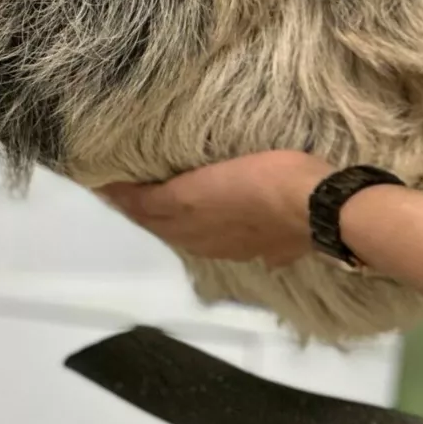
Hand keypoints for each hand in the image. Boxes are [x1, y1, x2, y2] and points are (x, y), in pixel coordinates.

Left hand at [98, 150, 336, 267]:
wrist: (318, 208)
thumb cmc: (268, 177)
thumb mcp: (216, 172)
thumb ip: (179, 190)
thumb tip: (147, 197)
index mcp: (189, 213)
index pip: (144, 207)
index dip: (123, 197)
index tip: (104, 184)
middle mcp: (203, 238)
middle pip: (162, 226)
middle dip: (141, 211)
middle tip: (126, 193)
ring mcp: (232, 248)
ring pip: (189, 239)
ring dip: (170, 225)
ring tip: (162, 209)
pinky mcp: (261, 251)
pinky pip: (220, 245)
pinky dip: (205, 235)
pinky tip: (214, 230)